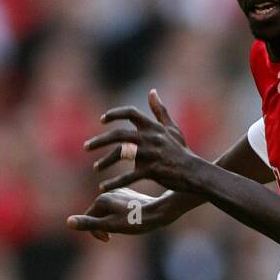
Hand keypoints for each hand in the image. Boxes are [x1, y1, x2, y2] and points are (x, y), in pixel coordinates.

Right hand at [67, 187, 176, 240]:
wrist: (161, 211)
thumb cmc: (137, 221)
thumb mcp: (112, 226)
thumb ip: (90, 224)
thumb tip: (68, 222)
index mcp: (102, 199)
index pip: (89, 219)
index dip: (96, 233)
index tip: (108, 240)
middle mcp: (109, 193)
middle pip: (98, 214)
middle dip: (103, 227)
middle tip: (116, 236)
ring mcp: (120, 193)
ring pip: (109, 211)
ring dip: (112, 223)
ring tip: (125, 228)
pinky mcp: (130, 195)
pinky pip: (119, 208)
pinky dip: (121, 217)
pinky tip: (132, 221)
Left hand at [83, 90, 201, 193]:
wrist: (194, 172)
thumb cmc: (182, 150)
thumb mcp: (171, 128)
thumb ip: (159, 110)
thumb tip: (152, 92)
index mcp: (152, 127)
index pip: (130, 113)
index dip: (115, 114)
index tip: (102, 120)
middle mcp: (149, 138)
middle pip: (119, 134)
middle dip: (100, 140)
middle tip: (86, 147)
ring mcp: (150, 154)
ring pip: (121, 154)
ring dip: (105, 161)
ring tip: (95, 167)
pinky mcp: (151, 170)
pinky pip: (129, 176)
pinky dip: (114, 182)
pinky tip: (103, 187)